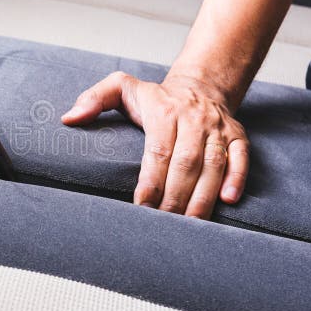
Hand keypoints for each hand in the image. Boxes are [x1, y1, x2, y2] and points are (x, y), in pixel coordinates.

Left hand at [62, 72, 248, 218]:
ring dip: (202, 198)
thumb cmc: (155, 97)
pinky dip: (237, 179)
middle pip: (186, 163)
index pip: (158, 151)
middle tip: (162, 226)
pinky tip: (227, 201)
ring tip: (188, 226)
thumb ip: (94, 99)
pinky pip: (241, 158)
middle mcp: (194, 120)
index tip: (141, 207)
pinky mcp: (237, 137)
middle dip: (174, 197)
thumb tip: (69, 119)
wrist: (200, 84)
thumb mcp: (122, 87)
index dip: (150, 181)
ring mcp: (218, 129)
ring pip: (213, 165)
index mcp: (164, 111)